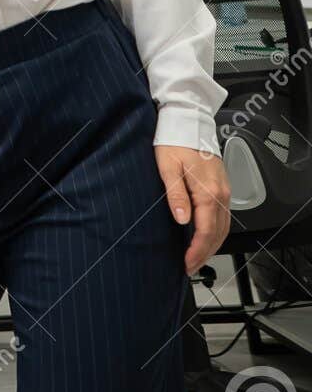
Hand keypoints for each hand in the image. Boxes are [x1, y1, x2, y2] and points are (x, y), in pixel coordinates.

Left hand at [155, 144, 230, 274]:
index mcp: (208, 192)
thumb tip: (181, 219)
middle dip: (205, 254)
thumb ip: (175, 195)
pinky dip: (215, 233)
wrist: (188, 124)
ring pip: (223, 227)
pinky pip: (223, 217)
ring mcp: (224, 192)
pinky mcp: (222, 188)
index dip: (197, 251)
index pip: (206, 231)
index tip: (186, 263)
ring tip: (196, 259)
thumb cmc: (174, 143)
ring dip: (211, 246)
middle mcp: (221, 194)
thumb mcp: (167, 168)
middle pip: (218, 233)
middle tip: (190, 268)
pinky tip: (205, 238)